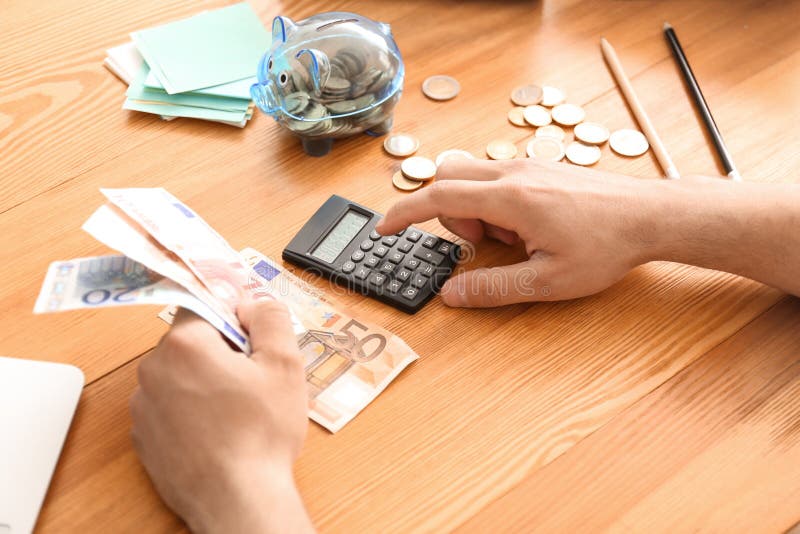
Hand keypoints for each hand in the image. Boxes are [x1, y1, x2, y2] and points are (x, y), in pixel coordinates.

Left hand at [130, 300, 313, 533]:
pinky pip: (170, 408)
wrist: (237, 500)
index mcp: (185, 344)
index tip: (254, 335)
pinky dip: (192, 412)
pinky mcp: (143, 438)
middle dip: (223, 352)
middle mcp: (153, 370)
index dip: (235, 316)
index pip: (205, 305)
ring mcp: (143, 407)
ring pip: (180, 376)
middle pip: (192, 342)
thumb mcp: (284, 364)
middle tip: (254, 379)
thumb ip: (271, 318)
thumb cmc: (261, 433)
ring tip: (238, 411)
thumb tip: (254, 302)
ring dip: (206, 383)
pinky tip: (220, 432)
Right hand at [376, 158, 672, 306]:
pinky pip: (496, 180)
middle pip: (448, 177)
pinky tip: (528, 228)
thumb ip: (493, 289)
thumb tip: (452, 295)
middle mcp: (512, 173)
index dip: (403, 213)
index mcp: (509, 197)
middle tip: (483, 244)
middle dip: (449, 214)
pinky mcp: (538, 170)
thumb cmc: (607, 246)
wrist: (651, 216)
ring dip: (475, 209)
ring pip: (471, 177)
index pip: (437, 196)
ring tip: (513, 240)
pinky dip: (494, 204)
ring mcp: (526, 167)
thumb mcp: (548, 281)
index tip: (384, 229)